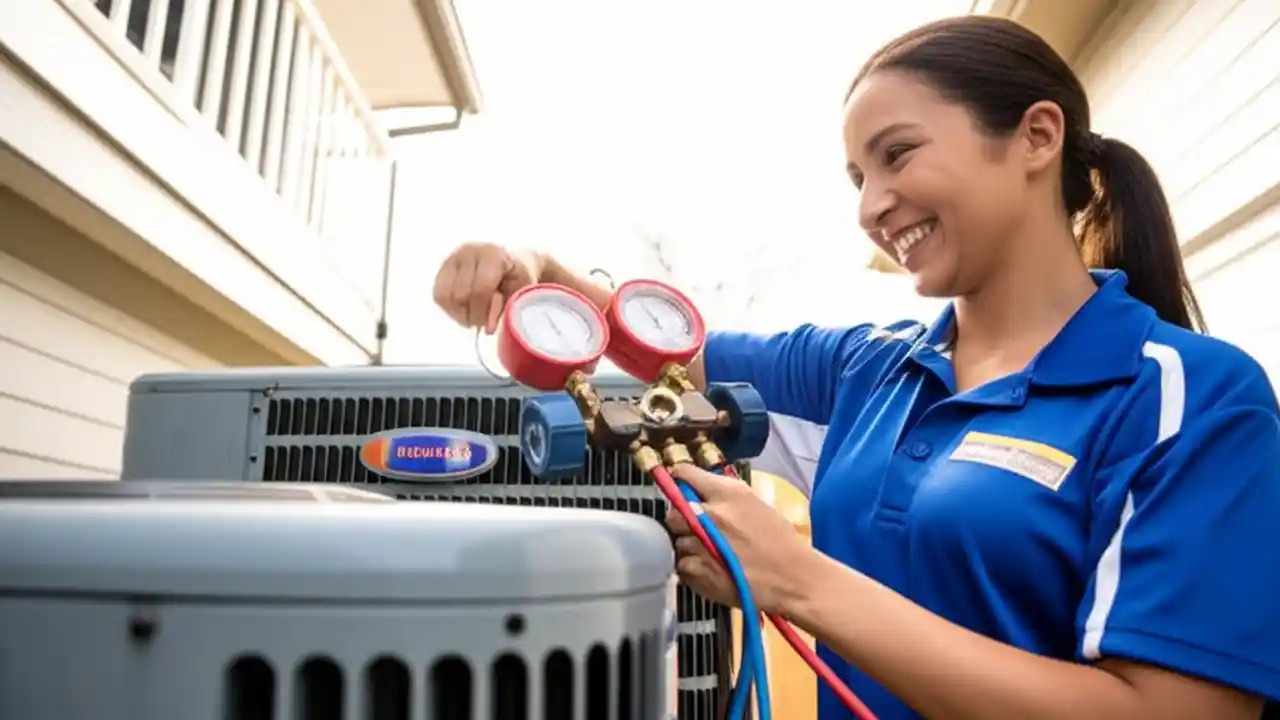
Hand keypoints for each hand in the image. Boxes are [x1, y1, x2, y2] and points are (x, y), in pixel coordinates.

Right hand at [432, 243, 546, 333]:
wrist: (512, 261)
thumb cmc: (518, 279)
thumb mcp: (521, 292)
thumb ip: (507, 309)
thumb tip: (488, 329)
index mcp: (493, 254)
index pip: (480, 289)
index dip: (482, 312)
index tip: (489, 326)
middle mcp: (469, 252)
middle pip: (460, 295)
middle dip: (471, 316)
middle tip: (483, 322)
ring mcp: (453, 258)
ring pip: (445, 296)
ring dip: (458, 314)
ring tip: (473, 317)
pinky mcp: (443, 267)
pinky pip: (438, 295)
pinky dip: (450, 309)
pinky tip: (464, 311)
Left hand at [664, 463, 817, 613]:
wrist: (792, 579)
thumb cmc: (780, 542)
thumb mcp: (756, 504)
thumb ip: (724, 496)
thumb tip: (700, 492)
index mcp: (727, 494)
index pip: (686, 474)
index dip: (679, 479)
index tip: (678, 484)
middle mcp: (709, 515)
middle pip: (673, 512)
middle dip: (681, 519)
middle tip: (696, 529)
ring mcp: (699, 545)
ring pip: (676, 541)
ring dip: (688, 546)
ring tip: (711, 554)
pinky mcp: (696, 572)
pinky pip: (681, 564)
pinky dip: (692, 567)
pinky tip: (711, 569)